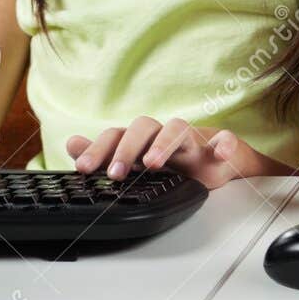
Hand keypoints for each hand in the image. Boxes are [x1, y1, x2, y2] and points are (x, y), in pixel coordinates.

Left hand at [67, 117, 270, 188]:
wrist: (220, 163)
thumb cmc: (176, 160)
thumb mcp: (139, 160)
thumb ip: (106, 152)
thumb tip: (71, 143)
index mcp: (145, 140)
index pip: (118, 134)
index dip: (99, 148)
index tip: (83, 168)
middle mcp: (166, 135)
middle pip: (144, 126)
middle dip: (127, 148)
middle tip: (115, 173)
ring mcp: (194, 141)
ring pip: (178, 129)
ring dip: (164, 143)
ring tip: (153, 162)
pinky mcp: (222, 149)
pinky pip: (227, 141)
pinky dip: (225, 144)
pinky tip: (222, 151)